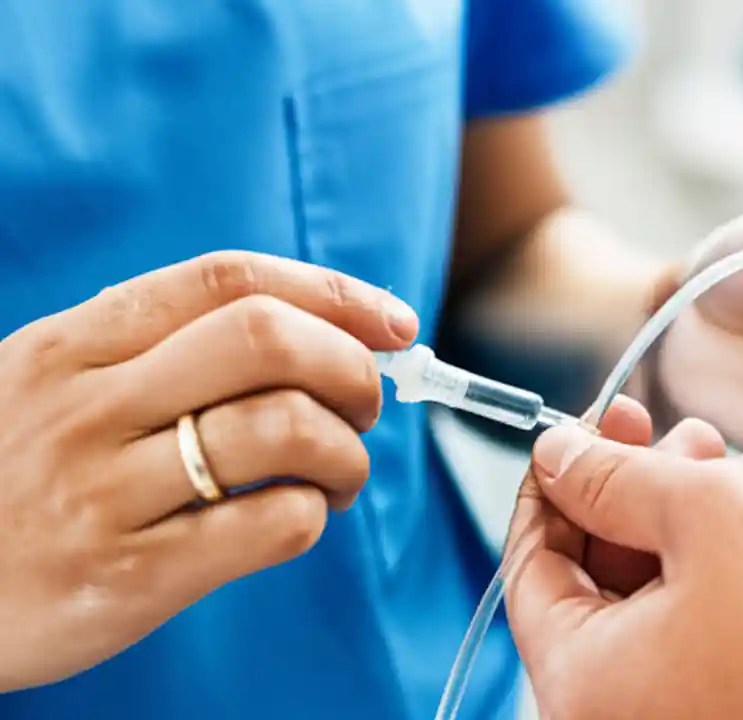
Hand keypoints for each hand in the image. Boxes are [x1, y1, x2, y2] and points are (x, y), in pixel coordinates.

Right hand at [0, 252, 416, 690]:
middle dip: (350, 369)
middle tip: (364, 408)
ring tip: (338, 476)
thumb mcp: (54, 389)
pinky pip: (271, 524)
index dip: (333, 295)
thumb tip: (324, 336)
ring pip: (284, 430)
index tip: (394, 325)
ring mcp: (103, 492)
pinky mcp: (127, 576)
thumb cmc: (13, 482)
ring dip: (347, 453)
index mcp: (73, 345)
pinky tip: (298, 519)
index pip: (228, 282)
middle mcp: (87, 407)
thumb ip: (160, 353)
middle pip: (266, 341)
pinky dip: (314, 516)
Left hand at [506, 414, 742, 718]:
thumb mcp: (710, 513)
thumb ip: (614, 478)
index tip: (579, 434)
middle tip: (672, 430)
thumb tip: (557, 456)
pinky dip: (723, 573)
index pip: (530, 570)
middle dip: (634, 495)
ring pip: (657, 605)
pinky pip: (706, 637)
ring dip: (685, 525)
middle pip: (595, 587)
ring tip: (737, 468)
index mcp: (586, 686)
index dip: (553, 485)